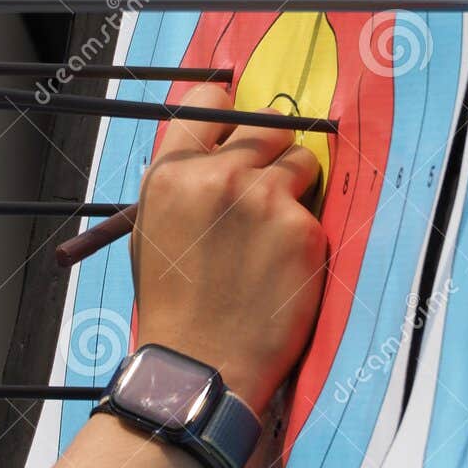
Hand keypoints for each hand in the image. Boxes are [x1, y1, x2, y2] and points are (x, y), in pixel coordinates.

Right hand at [131, 84, 327, 415]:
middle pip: (266, 123)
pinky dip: (304, 233)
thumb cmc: (174, 303)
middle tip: (265, 187)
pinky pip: (315, 210)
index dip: (228, 115)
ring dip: (294, 186)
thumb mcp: (152, 229)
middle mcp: (218, 175)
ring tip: (273, 233)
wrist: (201, 366)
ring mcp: (264, 200)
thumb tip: (220, 143)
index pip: (209, 100)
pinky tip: (282, 268)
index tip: (239, 131)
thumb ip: (183, 180)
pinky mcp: (303, 229)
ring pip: (301, 160)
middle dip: (270, 148)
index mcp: (172, 172)